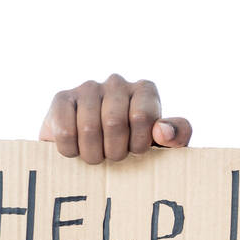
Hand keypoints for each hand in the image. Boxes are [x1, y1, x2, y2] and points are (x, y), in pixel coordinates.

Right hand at [39, 74, 191, 163]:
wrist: (98, 150)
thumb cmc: (137, 146)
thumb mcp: (166, 144)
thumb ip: (178, 135)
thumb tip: (163, 131)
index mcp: (145, 90)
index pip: (141, 116)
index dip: (138, 143)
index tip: (136, 151)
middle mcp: (117, 82)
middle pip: (113, 122)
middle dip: (114, 151)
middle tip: (114, 157)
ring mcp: (88, 87)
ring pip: (88, 128)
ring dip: (92, 154)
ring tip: (97, 156)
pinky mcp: (61, 98)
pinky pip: (64, 131)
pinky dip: (70, 150)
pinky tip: (76, 149)